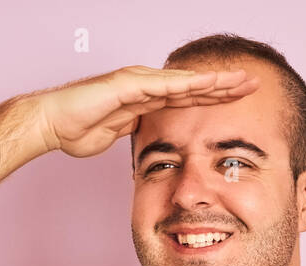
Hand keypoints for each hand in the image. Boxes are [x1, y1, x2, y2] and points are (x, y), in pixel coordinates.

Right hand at [34, 65, 259, 158]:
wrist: (52, 123)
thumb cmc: (77, 129)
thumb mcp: (120, 135)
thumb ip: (139, 134)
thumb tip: (153, 145)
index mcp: (147, 99)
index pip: (189, 99)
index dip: (215, 99)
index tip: (240, 102)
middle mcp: (146, 86)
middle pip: (194, 86)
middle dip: (225, 85)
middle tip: (254, 84)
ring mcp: (138, 82)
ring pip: (185, 81)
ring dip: (214, 81)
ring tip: (241, 81)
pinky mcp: (128, 84)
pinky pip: (164, 84)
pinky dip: (188, 84)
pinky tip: (209, 84)